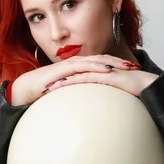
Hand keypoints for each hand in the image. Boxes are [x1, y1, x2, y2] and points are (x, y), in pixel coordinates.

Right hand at [11, 55, 140, 105]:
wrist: (27, 87)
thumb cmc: (45, 90)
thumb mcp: (67, 91)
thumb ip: (79, 94)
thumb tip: (90, 104)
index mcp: (79, 66)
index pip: (102, 63)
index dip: (117, 66)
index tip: (132, 71)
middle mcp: (77, 62)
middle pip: (103, 59)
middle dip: (120, 62)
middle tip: (135, 67)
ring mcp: (71, 64)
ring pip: (96, 60)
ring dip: (112, 63)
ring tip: (126, 67)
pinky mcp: (65, 68)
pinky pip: (84, 66)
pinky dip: (96, 67)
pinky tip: (107, 70)